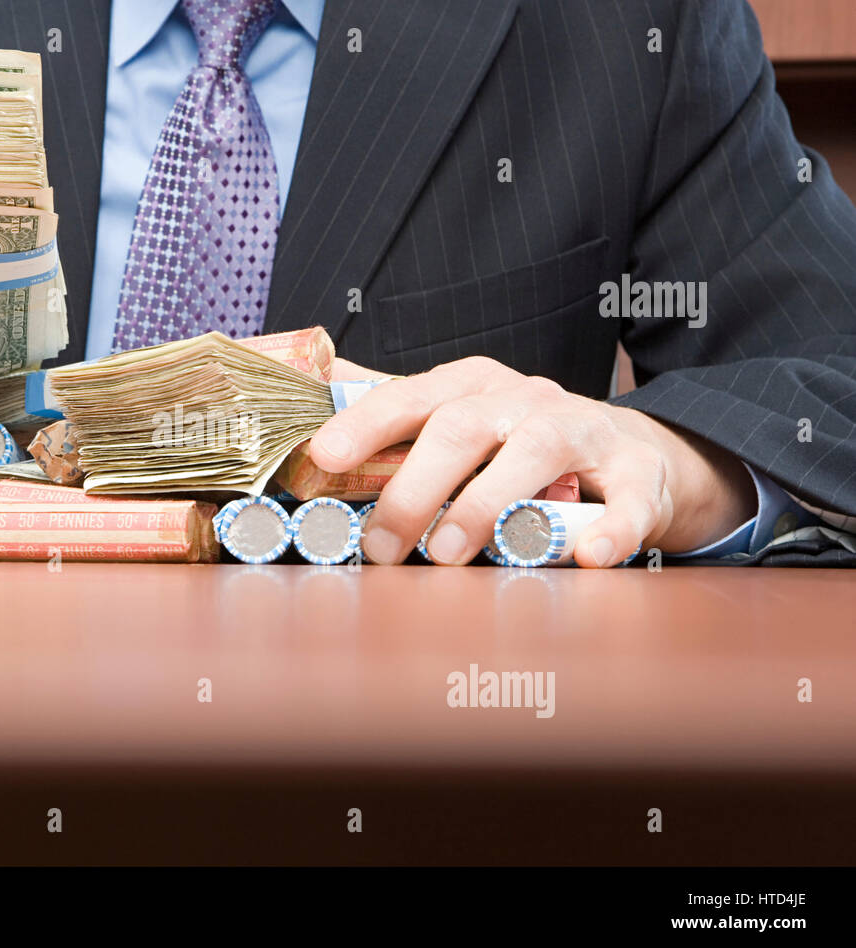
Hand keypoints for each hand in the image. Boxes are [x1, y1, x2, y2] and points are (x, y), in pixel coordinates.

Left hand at [310, 356, 756, 565]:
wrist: (637, 454)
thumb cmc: (524, 442)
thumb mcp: (460, 416)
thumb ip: (393, 412)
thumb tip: (312, 389)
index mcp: (473, 386)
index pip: (410, 396)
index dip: (364, 424)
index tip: (323, 457)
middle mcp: (525, 399)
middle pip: (462, 427)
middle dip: (413, 488)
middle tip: (380, 548)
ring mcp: (585, 431)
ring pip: (534, 453)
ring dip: (485, 504)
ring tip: (448, 554)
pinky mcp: (639, 473)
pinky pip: (627, 500)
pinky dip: (609, 529)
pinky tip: (586, 557)